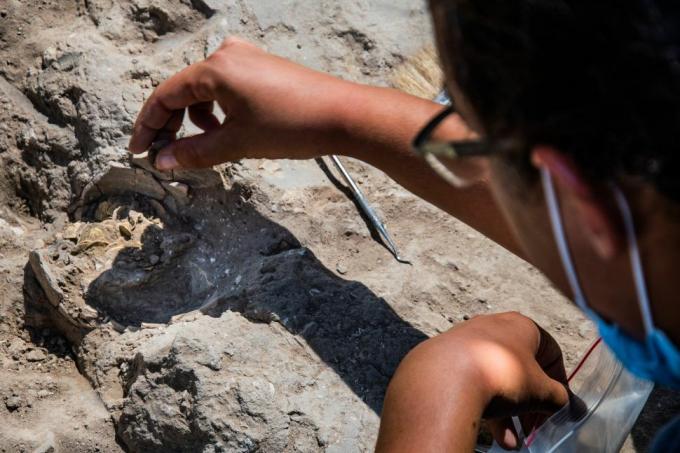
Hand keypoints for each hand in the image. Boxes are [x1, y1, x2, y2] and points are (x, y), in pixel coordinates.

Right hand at [128, 37, 351, 169]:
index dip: (148, 125)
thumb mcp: (237, 143)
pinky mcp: (262, 66)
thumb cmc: (291, 126)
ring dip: (196, 118)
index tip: (139, 151)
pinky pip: (226, 86)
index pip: (165, 96)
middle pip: (183, 90)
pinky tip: (229, 128)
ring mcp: (247, 58)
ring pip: (205, 89)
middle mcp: (227, 55)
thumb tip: (162, 161)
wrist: (342, 115)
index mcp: (214, 69)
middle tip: (165, 152)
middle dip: (171, 123)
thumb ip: (194, 152)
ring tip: (207, 143)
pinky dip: (218, 108)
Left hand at [376, 312, 568, 451]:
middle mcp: (493, 327)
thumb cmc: (501, 374)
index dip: (558, 382)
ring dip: (508, 412)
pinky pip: (472, 382)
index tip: (558, 407)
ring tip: (510, 441)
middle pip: (521, 369)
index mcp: (520, 326)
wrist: (445, 377)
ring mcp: (467, 341)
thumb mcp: (540, 391)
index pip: (550, 353)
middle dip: (529, 404)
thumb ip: (558, 398)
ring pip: (496, 378)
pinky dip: (484, 404)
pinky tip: (491, 433)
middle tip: (533, 428)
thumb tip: (568, 405)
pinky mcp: (447, 357)